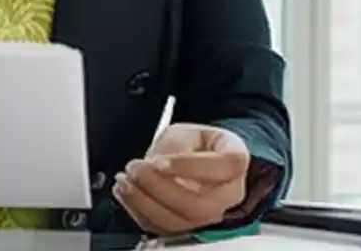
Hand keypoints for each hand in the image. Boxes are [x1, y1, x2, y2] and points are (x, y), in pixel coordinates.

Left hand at [113, 123, 249, 235]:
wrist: (202, 161)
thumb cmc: (198, 145)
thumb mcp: (188, 132)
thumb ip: (176, 146)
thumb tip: (157, 164)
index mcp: (236, 161)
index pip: (222, 167)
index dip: (188, 166)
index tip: (157, 162)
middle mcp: (229, 195)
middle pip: (199, 204)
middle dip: (159, 188)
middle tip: (135, 169)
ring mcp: (211, 215)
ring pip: (180, 221)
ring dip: (145, 202)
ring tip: (124, 182)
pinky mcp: (189, 226)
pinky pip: (164, 228)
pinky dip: (139, 212)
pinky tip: (125, 193)